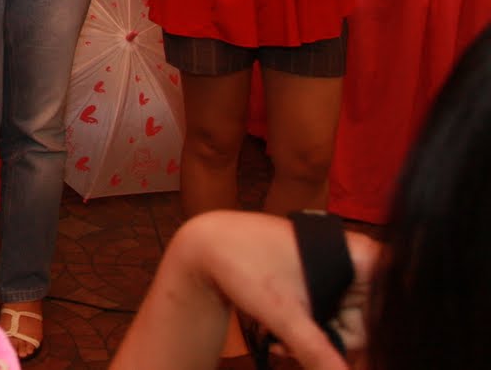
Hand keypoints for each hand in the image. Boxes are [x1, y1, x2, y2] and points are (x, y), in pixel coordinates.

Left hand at [188, 213, 378, 369]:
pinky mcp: (321, 276)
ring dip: (315, 340)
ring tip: (281, 345)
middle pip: (366, 324)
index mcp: (365, 258)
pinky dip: (308, 328)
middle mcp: (358, 260)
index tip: (333, 347)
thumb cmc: (245, 265)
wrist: (207, 243)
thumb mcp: (285, 314)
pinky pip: (328, 312)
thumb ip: (317, 352)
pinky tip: (281, 339)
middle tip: (292, 353)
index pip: (387, 315)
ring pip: (344, 322)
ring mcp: (339, 268)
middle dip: (330, 344)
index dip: (360, 339)